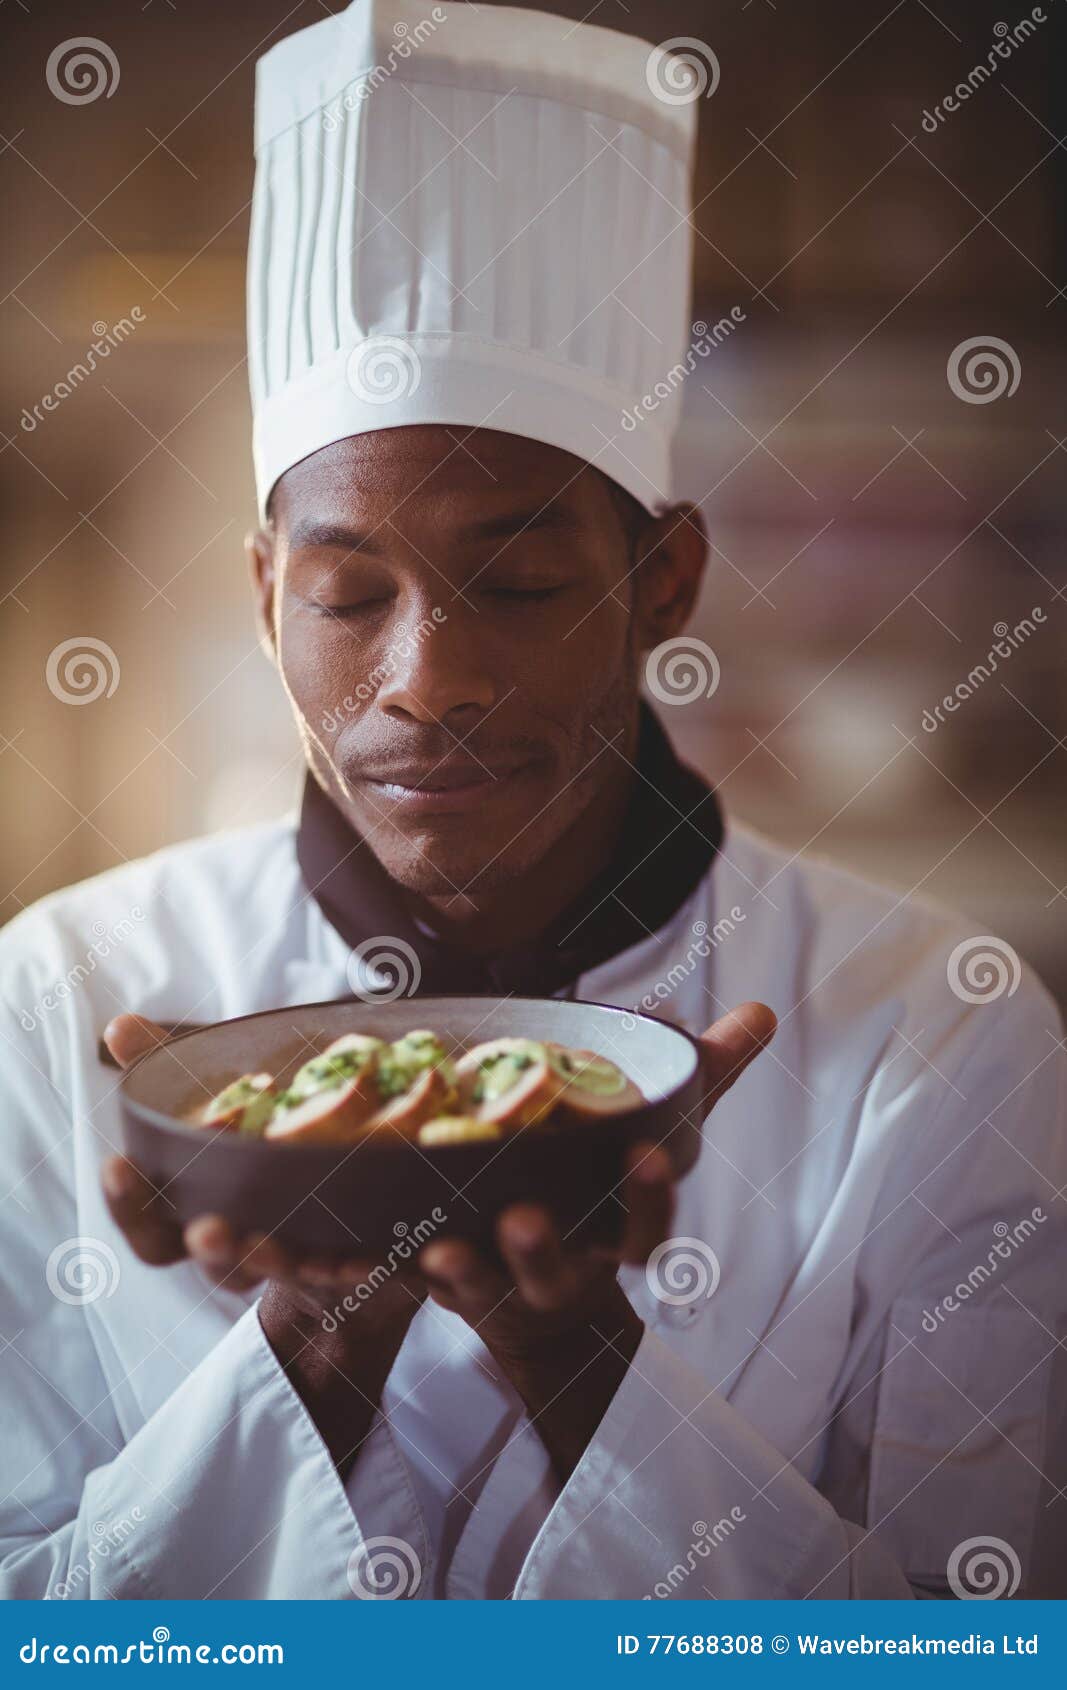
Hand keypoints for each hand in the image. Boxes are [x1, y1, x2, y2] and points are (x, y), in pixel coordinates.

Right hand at [101, 1013, 424, 1474]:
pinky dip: (386, 1260)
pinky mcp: (386, 1262)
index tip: (117, 1163)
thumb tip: (118, 1027)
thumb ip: (176, 1066)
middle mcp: (262, 1251)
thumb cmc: (282, 1144)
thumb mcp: (233, 1097)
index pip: (152, 1229)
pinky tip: (399, 1248)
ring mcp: (321, 1264)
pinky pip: (386, 1271)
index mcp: (213, 1217)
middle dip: (216, 1249)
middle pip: (224, 1265)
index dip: (129, 1204)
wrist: (374, 1213)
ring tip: (295, 1248)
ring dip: (293, 1263)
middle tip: (207, 1228)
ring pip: (300, 1274)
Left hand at [416, 1000, 775, 1478]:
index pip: (647, 1229)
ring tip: (442, 1245)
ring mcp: (497, 1286)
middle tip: (528, 1217)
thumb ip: (698, 1077)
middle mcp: (560, 1271)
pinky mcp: (437, 1288)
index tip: (645, 1156)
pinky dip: (380, 1274)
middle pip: (560, 1270)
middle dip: (544, 1249)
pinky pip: (407, 1290)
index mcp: (612, 1233)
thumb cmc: (596, 1189)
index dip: (648, 1199)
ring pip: (481, 1288)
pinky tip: (358, 1253)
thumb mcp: (652, 1133)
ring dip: (463, 1271)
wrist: (537, 1296)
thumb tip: (761, 1013)